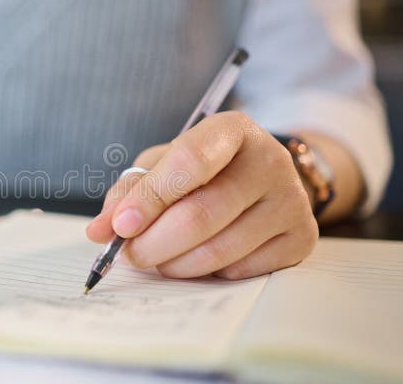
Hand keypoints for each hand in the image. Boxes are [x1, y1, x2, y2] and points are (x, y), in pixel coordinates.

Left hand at [86, 111, 317, 279]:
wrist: (264, 180)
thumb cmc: (203, 170)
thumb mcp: (164, 164)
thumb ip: (130, 191)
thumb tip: (100, 230)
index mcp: (232, 130)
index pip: (190, 162)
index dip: (150, 198)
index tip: (120, 226)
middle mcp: (271, 160)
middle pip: (201, 214)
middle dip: (153, 243)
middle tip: (131, 254)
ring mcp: (292, 200)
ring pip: (219, 250)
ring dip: (175, 264)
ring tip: (159, 258)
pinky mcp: (302, 238)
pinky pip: (241, 270)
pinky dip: (209, 273)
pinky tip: (199, 259)